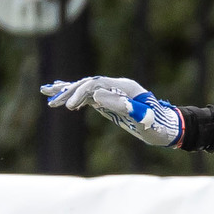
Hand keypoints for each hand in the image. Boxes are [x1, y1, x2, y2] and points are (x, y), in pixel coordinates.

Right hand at [41, 75, 183, 146]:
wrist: (168, 128)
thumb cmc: (158, 125)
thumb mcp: (143, 119)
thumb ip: (122, 106)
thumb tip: (96, 96)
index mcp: (125, 87)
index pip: (96, 84)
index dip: (80, 93)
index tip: (69, 107)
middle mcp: (117, 86)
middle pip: (88, 84)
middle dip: (69, 92)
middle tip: (52, 102)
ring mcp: (113, 93)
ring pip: (86, 88)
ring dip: (66, 91)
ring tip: (45, 92)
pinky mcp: (110, 101)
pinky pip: (89, 96)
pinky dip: (73, 96)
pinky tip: (59, 97)